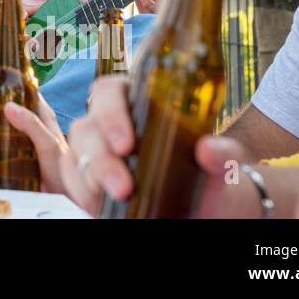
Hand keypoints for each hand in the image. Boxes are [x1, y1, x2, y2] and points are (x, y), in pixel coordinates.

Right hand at [0, 93, 68, 193]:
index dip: (1, 79)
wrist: (64, 196)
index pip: (19, 88)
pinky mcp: (12, 155)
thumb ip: (31, 124)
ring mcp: (18, 139)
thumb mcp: (48, 144)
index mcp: (39, 113)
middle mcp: (27, 123)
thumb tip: (7, 106)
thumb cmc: (63, 169)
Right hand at [61, 75, 259, 216]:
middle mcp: (111, 123)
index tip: (126, 144)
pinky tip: (99, 206)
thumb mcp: (225, 163)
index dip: (109, 113)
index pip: (108, 91)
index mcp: (138, 102)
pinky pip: (72, 181)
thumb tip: (209, 149)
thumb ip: (223, 154)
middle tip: (124, 188)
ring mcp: (97, 151)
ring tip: (117, 199)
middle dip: (101, 160)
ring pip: (74, 155)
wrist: (213, 206)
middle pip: (87, 128)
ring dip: (89, 180)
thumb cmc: (215, 175)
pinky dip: (81, 194)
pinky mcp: (90, 179)